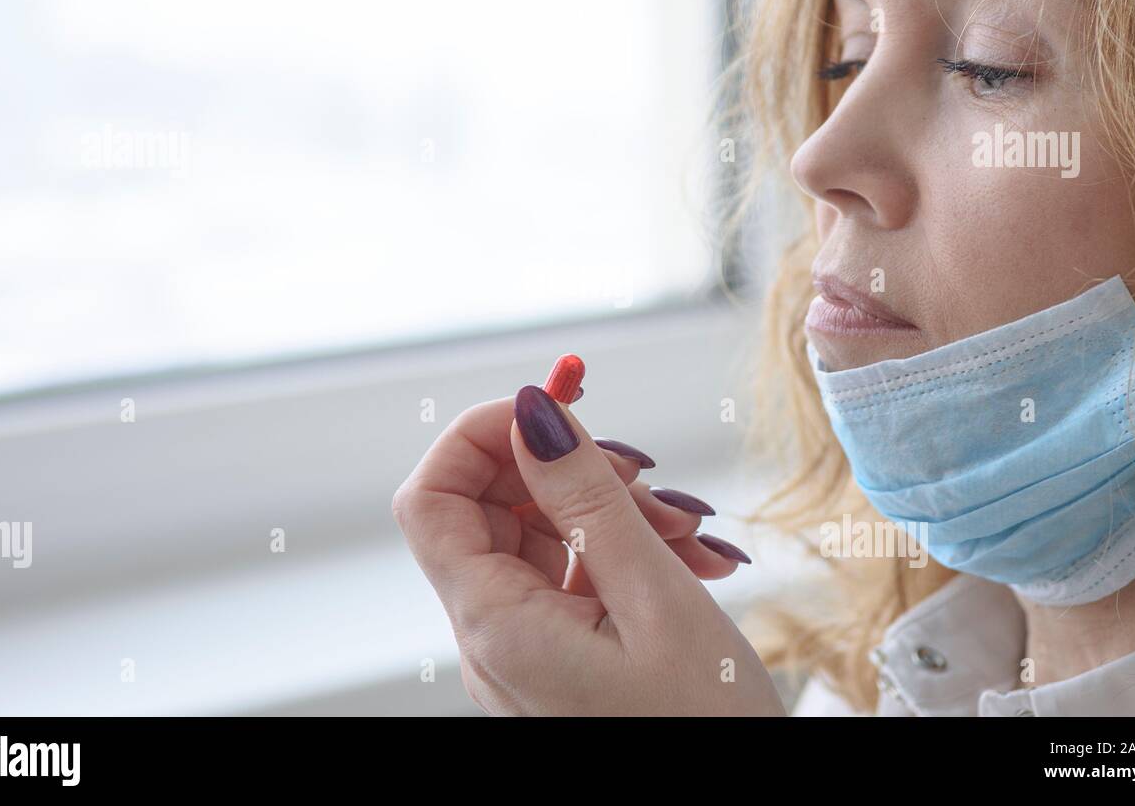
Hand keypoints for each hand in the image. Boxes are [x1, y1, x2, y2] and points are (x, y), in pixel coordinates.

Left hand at [391, 386, 786, 715]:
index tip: (554, 406)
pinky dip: (626, 549)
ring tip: (688, 531)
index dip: (480, 436)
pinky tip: (688, 557)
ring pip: (539, 535)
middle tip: (644, 474)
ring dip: (612, 510)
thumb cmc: (704, 727)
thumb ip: (586, 499)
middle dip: (566, 472)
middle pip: (488, 510)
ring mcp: (526, 649)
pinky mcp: (562, 653)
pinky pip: (573, 573)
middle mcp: (495, 639)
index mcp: (496, 628)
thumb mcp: (654, 598)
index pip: (430, 499)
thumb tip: (532, 413)